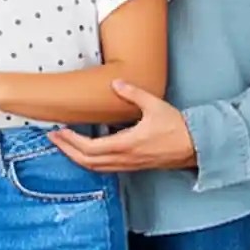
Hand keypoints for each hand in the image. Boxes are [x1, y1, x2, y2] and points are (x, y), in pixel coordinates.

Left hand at [47, 79, 196, 171]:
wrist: (197, 147)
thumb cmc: (177, 127)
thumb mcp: (155, 105)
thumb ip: (133, 93)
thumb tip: (116, 82)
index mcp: (127, 144)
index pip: (90, 148)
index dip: (71, 141)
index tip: (58, 131)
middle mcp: (125, 158)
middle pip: (88, 161)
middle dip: (67, 150)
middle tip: (52, 137)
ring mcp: (129, 164)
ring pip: (95, 167)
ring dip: (76, 157)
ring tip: (63, 144)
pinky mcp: (133, 165)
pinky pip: (105, 168)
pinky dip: (90, 161)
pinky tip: (84, 151)